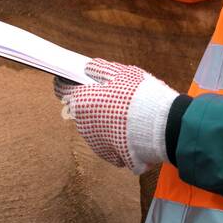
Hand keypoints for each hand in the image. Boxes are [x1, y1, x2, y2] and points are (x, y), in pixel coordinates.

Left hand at [54, 58, 178, 174]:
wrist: (160, 127)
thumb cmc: (138, 95)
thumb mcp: (120, 73)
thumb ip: (100, 69)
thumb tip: (88, 67)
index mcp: (81, 100)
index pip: (62, 89)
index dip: (65, 81)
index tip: (70, 78)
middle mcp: (82, 123)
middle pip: (79, 109)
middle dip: (89, 102)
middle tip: (108, 95)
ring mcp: (94, 141)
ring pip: (93, 126)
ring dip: (103, 119)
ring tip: (124, 113)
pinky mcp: (107, 155)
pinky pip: (107, 141)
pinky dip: (114, 135)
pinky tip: (129, 129)